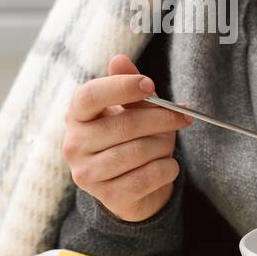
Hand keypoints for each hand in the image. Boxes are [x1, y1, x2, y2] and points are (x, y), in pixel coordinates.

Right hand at [62, 54, 191, 221]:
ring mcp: (87, 173)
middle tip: (183, 117)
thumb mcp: (132, 108)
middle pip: (122, 124)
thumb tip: (119, 59)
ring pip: (138, 152)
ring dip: (164, 145)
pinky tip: (167, 165)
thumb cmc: (132, 138)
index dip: (120, 87)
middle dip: (160, 119)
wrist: (132, 188)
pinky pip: (147, 177)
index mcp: (76, 115)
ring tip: (167, 144)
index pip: (89, 96)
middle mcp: (73, 144)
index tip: (150, 85)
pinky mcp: (106, 197)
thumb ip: (128, 84)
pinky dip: (167, 169)